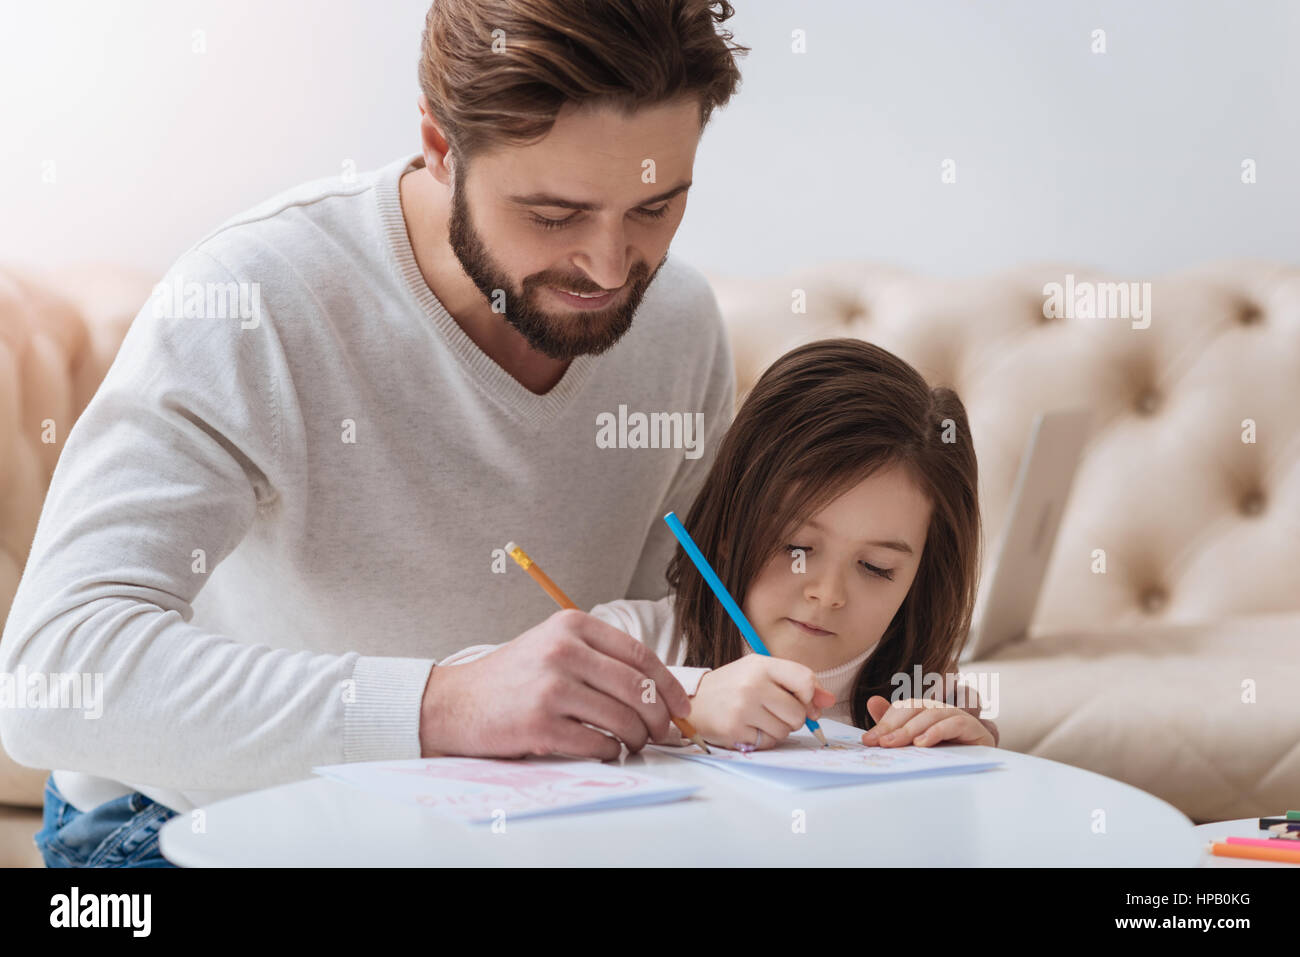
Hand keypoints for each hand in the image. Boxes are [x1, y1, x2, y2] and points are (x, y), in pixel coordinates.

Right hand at [418, 608, 691, 760]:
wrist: (454, 703)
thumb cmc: (512, 678)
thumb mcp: (553, 646)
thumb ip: (599, 657)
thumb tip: (657, 689)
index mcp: (571, 625)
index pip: (639, 655)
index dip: (667, 685)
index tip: (680, 705)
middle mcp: (562, 651)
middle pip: (636, 689)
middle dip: (659, 717)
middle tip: (662, 733)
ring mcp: (550, 687)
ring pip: (622, 719)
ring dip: (636, 739)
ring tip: (632, 744)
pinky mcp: (539, 723)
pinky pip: (597, 743)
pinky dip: (609, 751)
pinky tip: (604, 750)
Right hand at [690, 655, 834, 749]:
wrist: (695, 700)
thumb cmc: (733, 686)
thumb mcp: (762, 673)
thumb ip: (796, 682)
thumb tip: (828, 700)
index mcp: (761, 665)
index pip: (805, 680)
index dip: (809, 696)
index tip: (800, 700)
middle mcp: (752, 685)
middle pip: (798, 713)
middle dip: (792, 718)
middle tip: (773, 711)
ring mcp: (743, 709)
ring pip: (785, 731)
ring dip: (777, 730)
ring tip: (758, 719)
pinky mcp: (735, 731)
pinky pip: (768, 743)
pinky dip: (763, 739)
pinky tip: (748, 728)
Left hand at [859, 694, 994, 747]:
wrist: (978, 777)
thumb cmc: (945, 760)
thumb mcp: (914, 744)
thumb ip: (894, 725)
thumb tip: (872, 701)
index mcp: (927, 713)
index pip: (904, 708)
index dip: (885, 721)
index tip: (868, 740)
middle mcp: (944, 711)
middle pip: (916, 708)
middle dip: (895, 725)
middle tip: (879, 742)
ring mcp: (961, 718)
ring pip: (933, 714)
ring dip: (912, 728)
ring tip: (897, 743)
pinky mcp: (976, 730)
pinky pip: (956, 723)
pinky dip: (937, 731)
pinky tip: (923, 743)